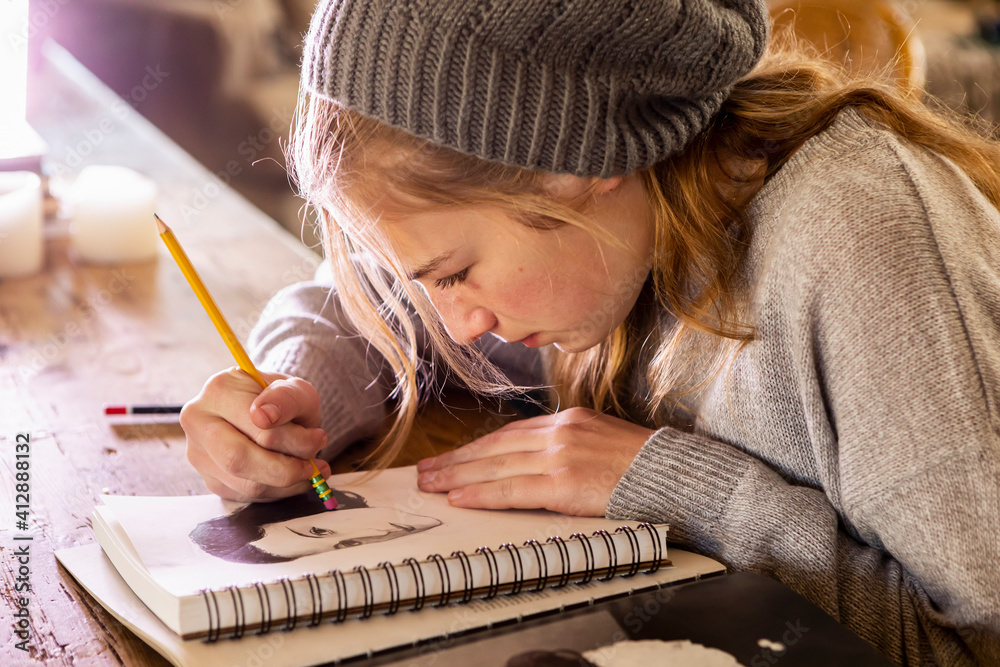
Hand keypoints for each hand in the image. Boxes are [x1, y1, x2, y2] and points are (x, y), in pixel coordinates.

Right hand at [181, 367, 330, 502]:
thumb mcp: (295, 389)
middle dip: (286, 469)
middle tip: (314, 466)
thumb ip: (286, 397)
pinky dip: (277, 491)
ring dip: (286, 483)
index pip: (255, 424)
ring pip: (244, 484)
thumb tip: (265, 415)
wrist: (268, 413)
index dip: (293, 438)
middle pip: (238, 459)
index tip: (319, 438)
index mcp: (218, 390)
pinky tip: (291, 476)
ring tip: (310, 469)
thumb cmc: (281, 400)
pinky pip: (246, 496)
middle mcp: (199, 422)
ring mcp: (200, 454)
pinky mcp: (211, 480)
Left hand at [416, 407, 652, 515]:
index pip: (509, 434)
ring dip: (457, 477)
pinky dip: (482, 494)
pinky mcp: (564, 483)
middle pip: (494, 447)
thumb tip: (536, 462)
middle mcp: (559, 433)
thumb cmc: (645, 466)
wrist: (676, 476)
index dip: (476, 447)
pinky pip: (513, 491)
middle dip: (455, 460)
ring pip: (495, 467)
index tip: (452, 457)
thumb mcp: (603, 441)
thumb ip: (568, 445)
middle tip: (425, 471)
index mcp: (568, 421)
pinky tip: (460, 498)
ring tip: (431, 485)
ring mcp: (560, 456)